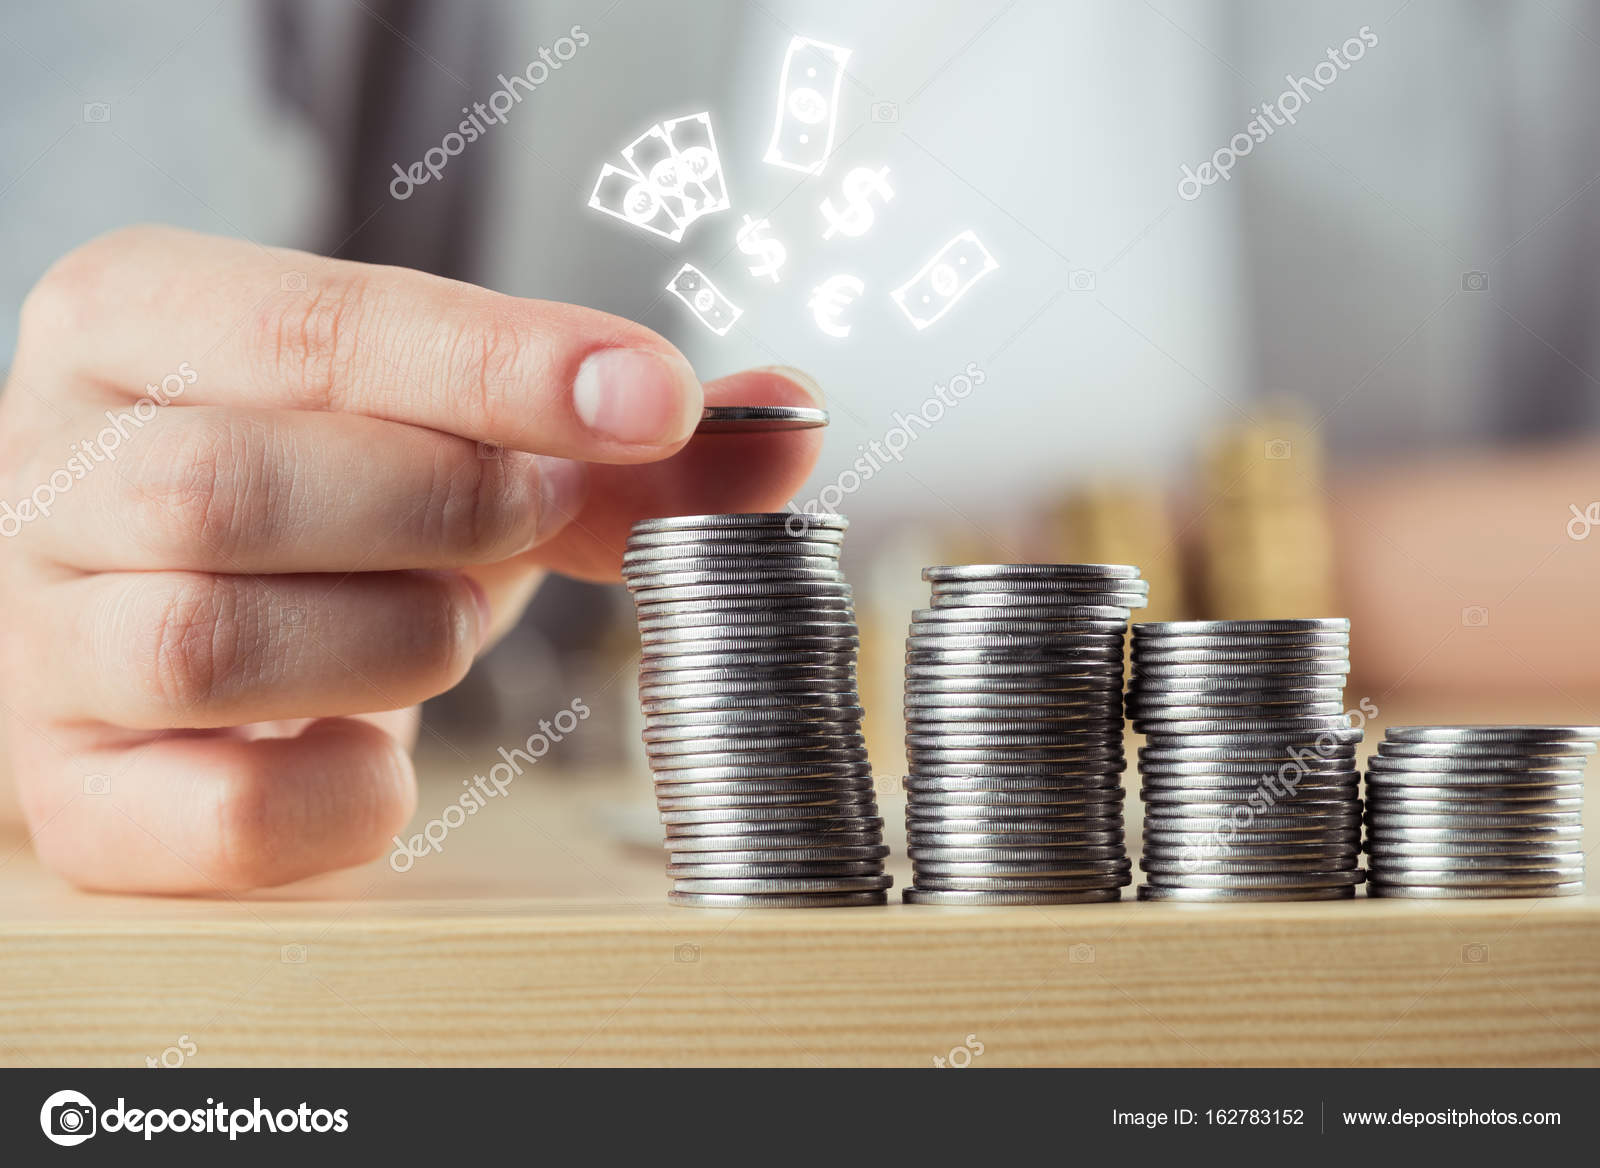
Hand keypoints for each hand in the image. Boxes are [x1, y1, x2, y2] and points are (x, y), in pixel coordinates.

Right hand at [0, 225, 824, 892]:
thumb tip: (794, 418)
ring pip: (210, 643)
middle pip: (232, 487)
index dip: (499, 367)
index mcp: (132, 323)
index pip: (310, 327)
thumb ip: (616, 434)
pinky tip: (388, 746)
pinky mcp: (76, 793)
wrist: (181, 608)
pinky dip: (350, 792)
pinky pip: (219, 816)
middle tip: (537, 518)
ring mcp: (41, 649)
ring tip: (442, 616)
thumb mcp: (454, 428)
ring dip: (399, 639)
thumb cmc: (329, 501)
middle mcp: (47, 473)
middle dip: (446, 511)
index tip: (656, 400)